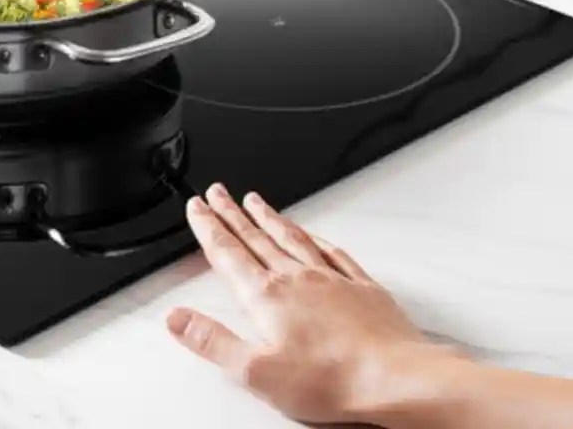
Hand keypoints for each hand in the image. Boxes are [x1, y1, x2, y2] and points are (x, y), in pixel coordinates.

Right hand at [166, 184, 456, 423]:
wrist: (395, 377)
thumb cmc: (332, 379)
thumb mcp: (256, 371)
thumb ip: (213, 341)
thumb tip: (177, 319)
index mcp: (268, 296)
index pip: (228, 253)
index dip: (208, 228)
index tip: (197, 207)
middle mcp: (298, 279)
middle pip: (256, 237)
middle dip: (232, 213)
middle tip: (218, 193)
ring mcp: (332, 279)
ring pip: (292, 237)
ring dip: (270, 217)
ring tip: (255, 201)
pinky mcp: (361, 287)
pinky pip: (331, 251)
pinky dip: (314, 237)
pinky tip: (311, 233)